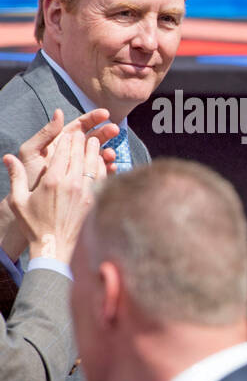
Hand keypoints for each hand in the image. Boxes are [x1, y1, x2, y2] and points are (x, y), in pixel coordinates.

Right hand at [3, 122, 106, 262]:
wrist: (55, 247)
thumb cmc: (35, 225)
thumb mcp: (18, 201)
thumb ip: (15, 177)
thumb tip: (7, 157)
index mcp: (52, 181)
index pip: (63, 153)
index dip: (67, 141)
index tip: (70, 133)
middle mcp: (71, 184)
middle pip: (80, 156)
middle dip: (82, 142)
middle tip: (84, 134)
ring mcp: (86, 192)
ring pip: (93, 165)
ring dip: (94, 152)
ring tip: (95, 142)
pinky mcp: (95, 201)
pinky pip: (102, 178)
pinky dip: (102, 167)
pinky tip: (102, 162)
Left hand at [14, 108, 118, 191]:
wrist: (30, 201)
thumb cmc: (28, 176)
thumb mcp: (32, 151)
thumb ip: (45, 133)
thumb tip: (59, 112)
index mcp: (61, 142)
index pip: (80, 126)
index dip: (93, 119)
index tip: (105, 114)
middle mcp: (74, 153)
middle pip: (94, 138)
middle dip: (106, 132)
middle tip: (115, 129)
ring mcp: (82, 167)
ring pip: (100, 155)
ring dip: (108, 151)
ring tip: (111, 153)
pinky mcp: (88, 181)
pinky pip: (102, 173)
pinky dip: (108, 169)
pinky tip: (111, 167)